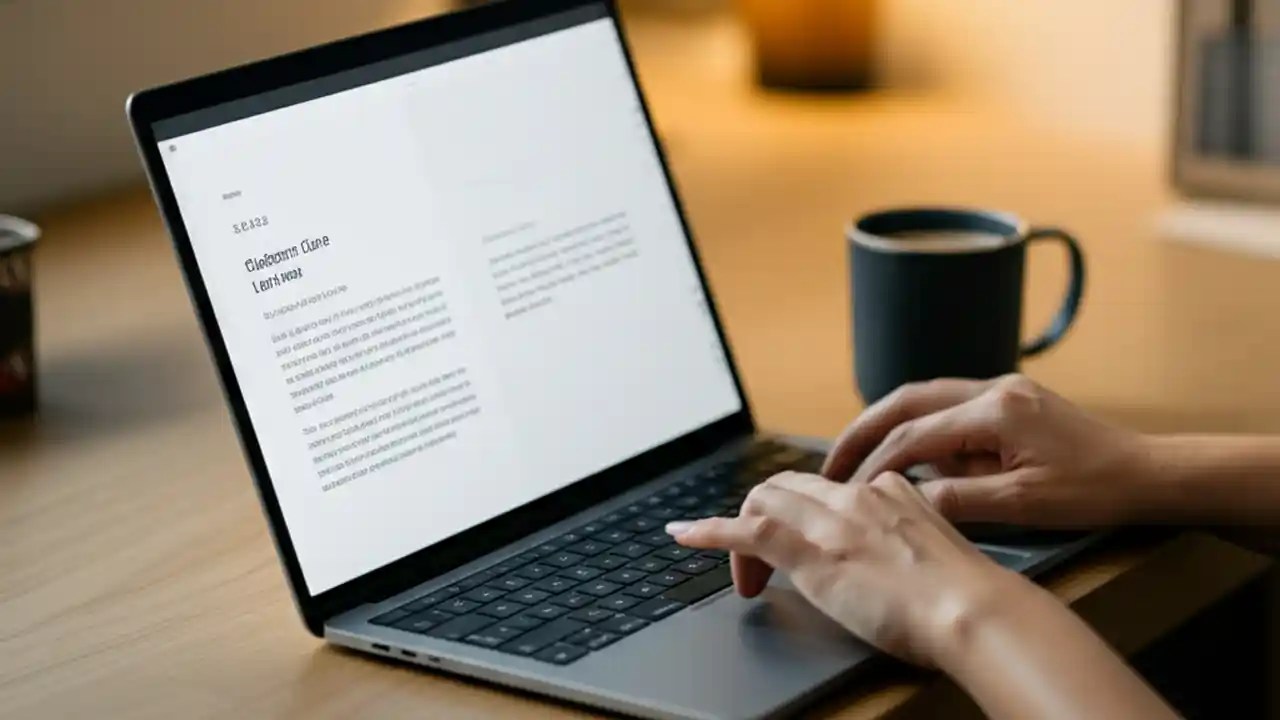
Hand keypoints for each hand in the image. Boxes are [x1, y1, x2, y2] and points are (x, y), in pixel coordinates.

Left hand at [666, 471, 1032, 666]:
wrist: (973, 611)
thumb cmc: (968, 600)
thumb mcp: (939, 552)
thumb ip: (912, 538)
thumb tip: (898, 555)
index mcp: (889, 492)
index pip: (827, 486)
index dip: (802, 511)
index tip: (802, 537)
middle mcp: (855, 497)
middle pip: (787, 486)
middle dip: (765, 516)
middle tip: (765, 566)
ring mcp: (830, 522)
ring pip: (763, 501)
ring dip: (739, 532)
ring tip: (744, 577)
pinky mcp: (811, 552)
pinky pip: (747, 531)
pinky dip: (709, 531)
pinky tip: (687, 537)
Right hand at [825, 375, 1153, 527]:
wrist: (1148, 473)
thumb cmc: (1094, 491)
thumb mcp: (1023, 505)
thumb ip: (958, 499)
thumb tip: (904, 501)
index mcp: (994, 411)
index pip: (914, 434)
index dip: (875, 463)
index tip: (847, 492)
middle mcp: (992, 389)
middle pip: (905, 401)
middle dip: (862, 431)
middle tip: (829, 465)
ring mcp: (1000, 390)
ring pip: (922, 398)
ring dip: (885, 426)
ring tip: (855, 460)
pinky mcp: (1007, 401)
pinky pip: (946, 407)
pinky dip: (916, 428)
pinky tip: (904, 457)